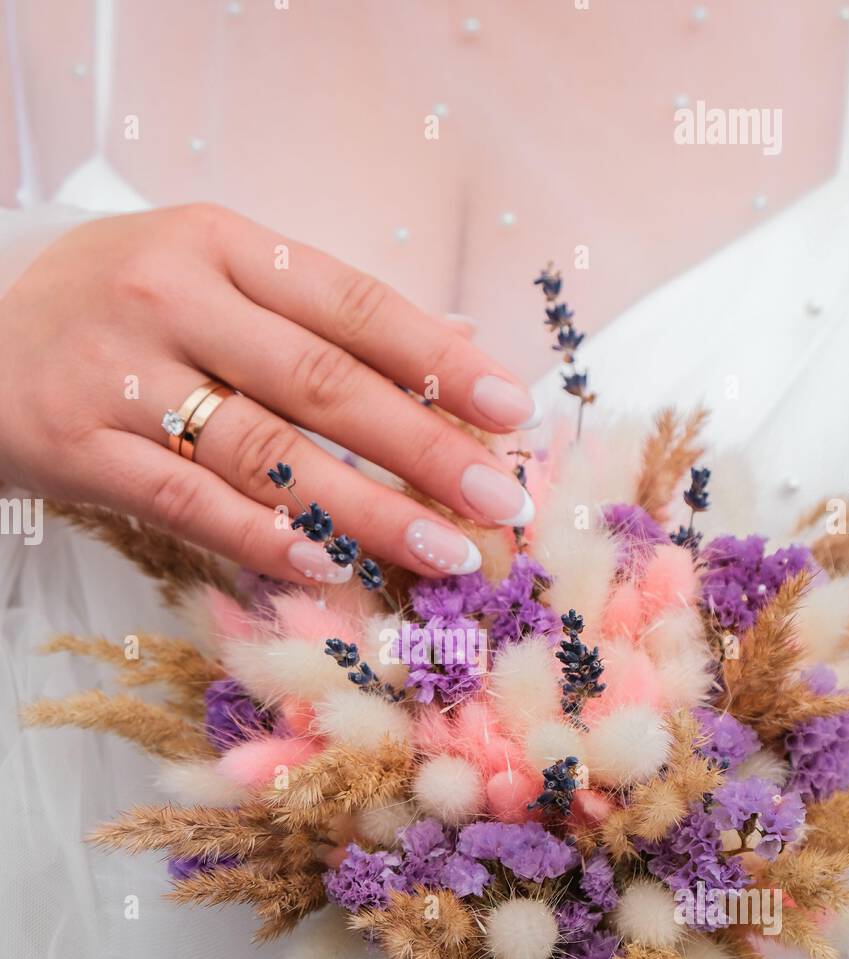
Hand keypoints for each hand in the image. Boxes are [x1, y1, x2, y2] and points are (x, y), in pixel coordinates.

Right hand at [0, 204, 537, 583]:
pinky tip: (327, 566)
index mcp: (220, 244)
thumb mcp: (206, 274)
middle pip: (323, 381)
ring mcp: (122, 377)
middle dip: (423, 445)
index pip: (351, 303)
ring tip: (440, 550)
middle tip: (497, 497)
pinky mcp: (80, 448)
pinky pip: (188, 502)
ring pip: (265, 452)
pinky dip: (261, 537)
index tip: (510, 408)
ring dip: (364, 508)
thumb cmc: (113, 307)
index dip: (438, 359)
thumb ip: (316, 312)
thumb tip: (451, 343)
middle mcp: (173, 299)